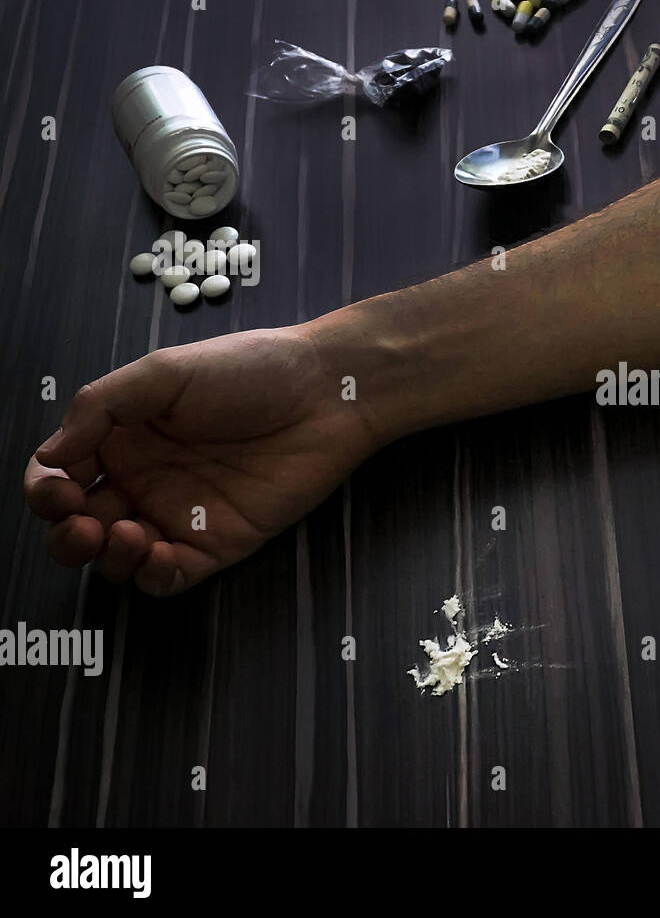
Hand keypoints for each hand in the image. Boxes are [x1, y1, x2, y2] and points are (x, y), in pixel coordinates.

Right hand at [24, 326, 377, 594]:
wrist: (326, 393)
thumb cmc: (252, 370)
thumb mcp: (164, 372)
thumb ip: (101, 407)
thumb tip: (51, 455)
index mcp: (123, 437)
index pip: (60, 476)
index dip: (46, 492)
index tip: (61, 490)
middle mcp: (144, 479)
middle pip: (79, 527)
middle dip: (64, 536)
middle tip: (81, 524)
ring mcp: (180, 514)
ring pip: (118, 559)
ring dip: (104, 559)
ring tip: (122, 533)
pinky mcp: (219, 543)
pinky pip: (170, 576)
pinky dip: (150, 576)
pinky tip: (152, 552)